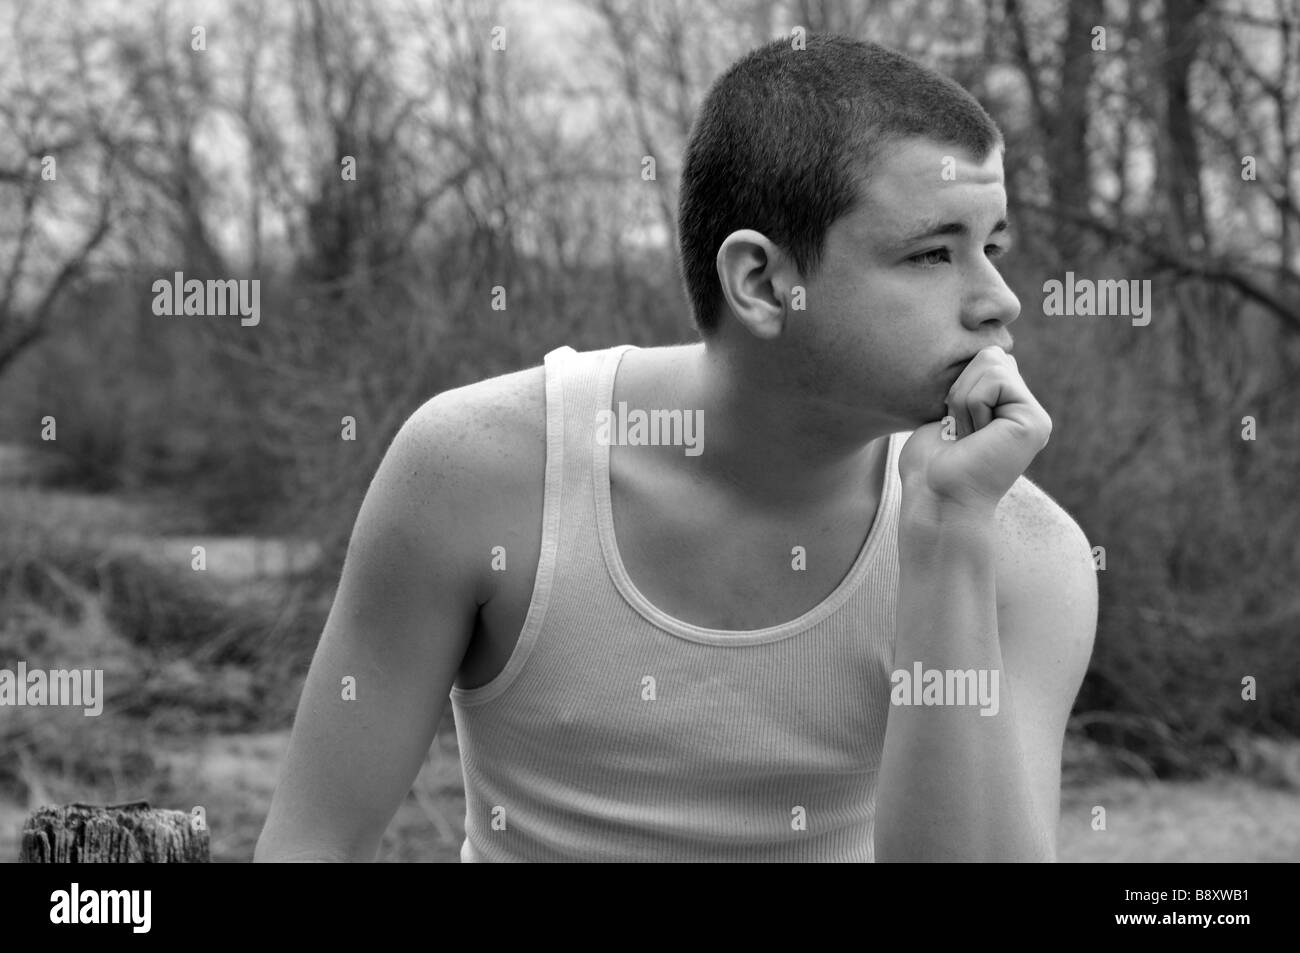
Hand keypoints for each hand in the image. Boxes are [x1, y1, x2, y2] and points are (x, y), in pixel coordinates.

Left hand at [898, 346, 1051, 516]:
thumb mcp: (947, 414)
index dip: (957, 387)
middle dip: (960, 390)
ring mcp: (1034, 416)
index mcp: (1007, 410)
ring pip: (991, 363)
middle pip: (990, 355)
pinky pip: (995, 380)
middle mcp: (1026, 412)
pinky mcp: (1035, 421)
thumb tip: (993, 353)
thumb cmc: (931, 465)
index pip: (985, 359)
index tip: (953, 428)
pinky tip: (975, 438)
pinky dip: (971, 405)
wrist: (935, 500)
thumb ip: (970, 383)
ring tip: (966, 437)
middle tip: (959, 433)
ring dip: (963, 400)